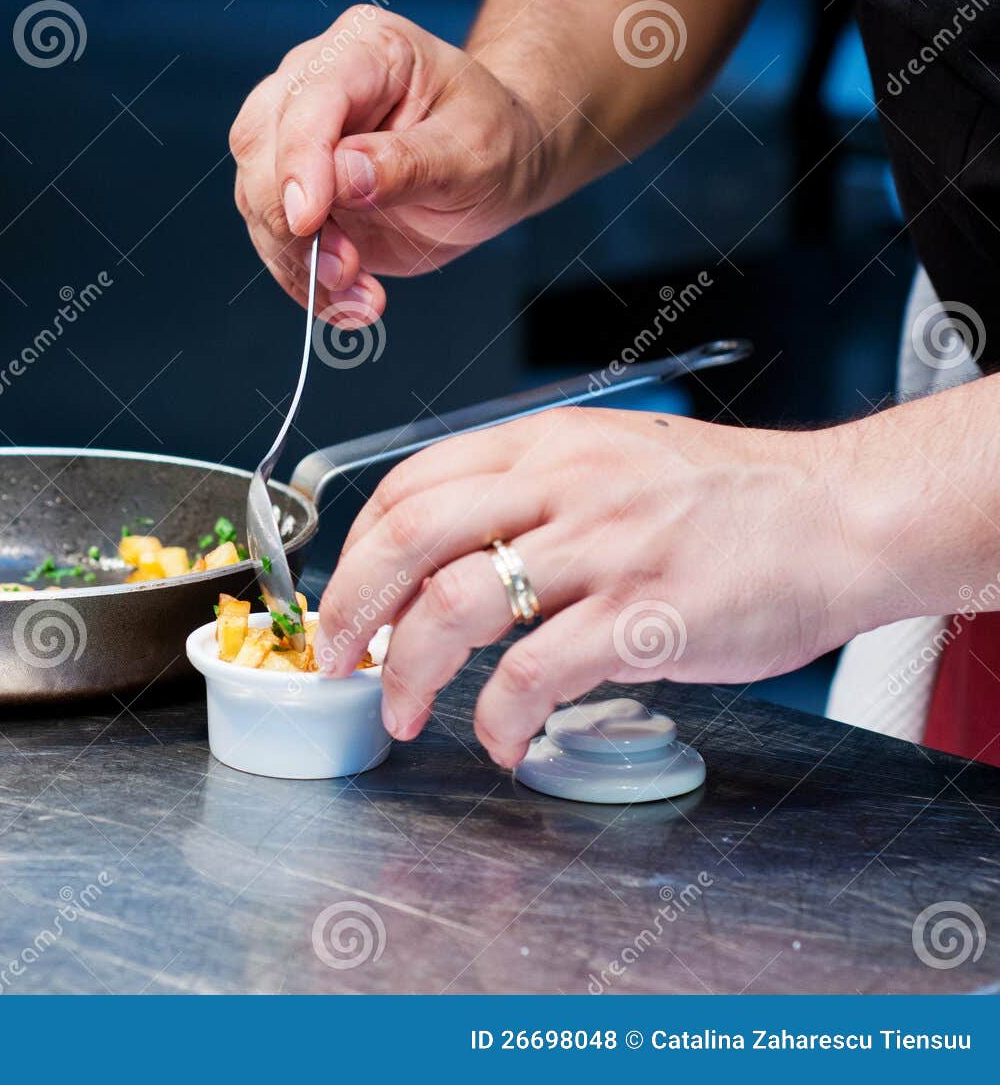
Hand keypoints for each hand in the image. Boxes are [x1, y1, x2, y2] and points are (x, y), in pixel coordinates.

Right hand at [228, 5, 549, 322]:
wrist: (493, 169)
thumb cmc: (493, 142)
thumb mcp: (474, 153)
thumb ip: (408, 163)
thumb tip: (341, 177)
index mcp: (366, 48)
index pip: (309, 101)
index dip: (300, 162)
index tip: (309, 222)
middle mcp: (314, 82)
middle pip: (261, 147)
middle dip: (293, 222)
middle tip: (348, 272)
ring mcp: (294, 135)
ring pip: (255, 198)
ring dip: (297, 262)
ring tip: (358, 299)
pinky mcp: (291, 188)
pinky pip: (271, 237)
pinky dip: (301, 280)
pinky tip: (345, 304)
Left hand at [313, 407, 871, 767]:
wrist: (844, 517)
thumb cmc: (731, 502)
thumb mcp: (614, 463)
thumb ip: (532, 496)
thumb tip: (446, 556)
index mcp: (548, 443)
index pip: (412, 482)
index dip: (357, 548)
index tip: (345, 598)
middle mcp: (565, 484)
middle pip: (411, 537)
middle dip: (352, 607)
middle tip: (336, 658)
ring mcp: (605, 547)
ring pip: (456, 602)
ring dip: (407, 669)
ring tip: (400, 710)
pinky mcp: (645, 614)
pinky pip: (535, 671)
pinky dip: (497, 715)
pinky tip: (499, 738)